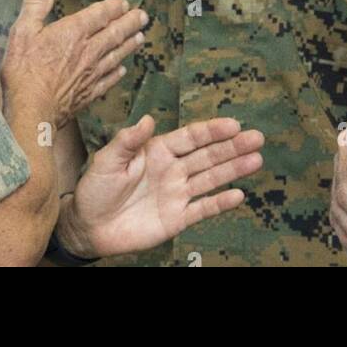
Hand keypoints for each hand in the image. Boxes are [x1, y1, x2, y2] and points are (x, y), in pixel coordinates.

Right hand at [0, 0, 146, 127]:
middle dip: (130, 23)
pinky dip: (117, 73)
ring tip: (140, 38)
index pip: (99, 15)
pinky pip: (109, 80)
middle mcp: (88, 51)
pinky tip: (122, 70)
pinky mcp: (89, 93)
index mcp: (73, 32)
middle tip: (143, 17)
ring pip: (116, 55)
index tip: (123, 3)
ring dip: (129, 45)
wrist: (33, 111)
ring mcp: (91, 73)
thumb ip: (36, 2)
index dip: (113, 7)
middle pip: (115, 33)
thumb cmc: (24, 72)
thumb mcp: (23, 30)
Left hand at [58, 115, 264, 257]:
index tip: (234, 124)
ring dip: (234, 169)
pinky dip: (220, 203)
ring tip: (257, 159)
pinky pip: (203, 209)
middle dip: (233, 147)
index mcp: (159, 150)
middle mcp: (173, 169)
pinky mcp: (177, 219)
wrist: (89, 227)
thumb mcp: (107, 160)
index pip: (191, 137)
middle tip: (257, 138)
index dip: (212, 131)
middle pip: (208, 155)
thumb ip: (128, 140)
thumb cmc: (95, 189)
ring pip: (211, 179)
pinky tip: (239, 195)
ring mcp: (177, 194)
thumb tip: (149, 119)